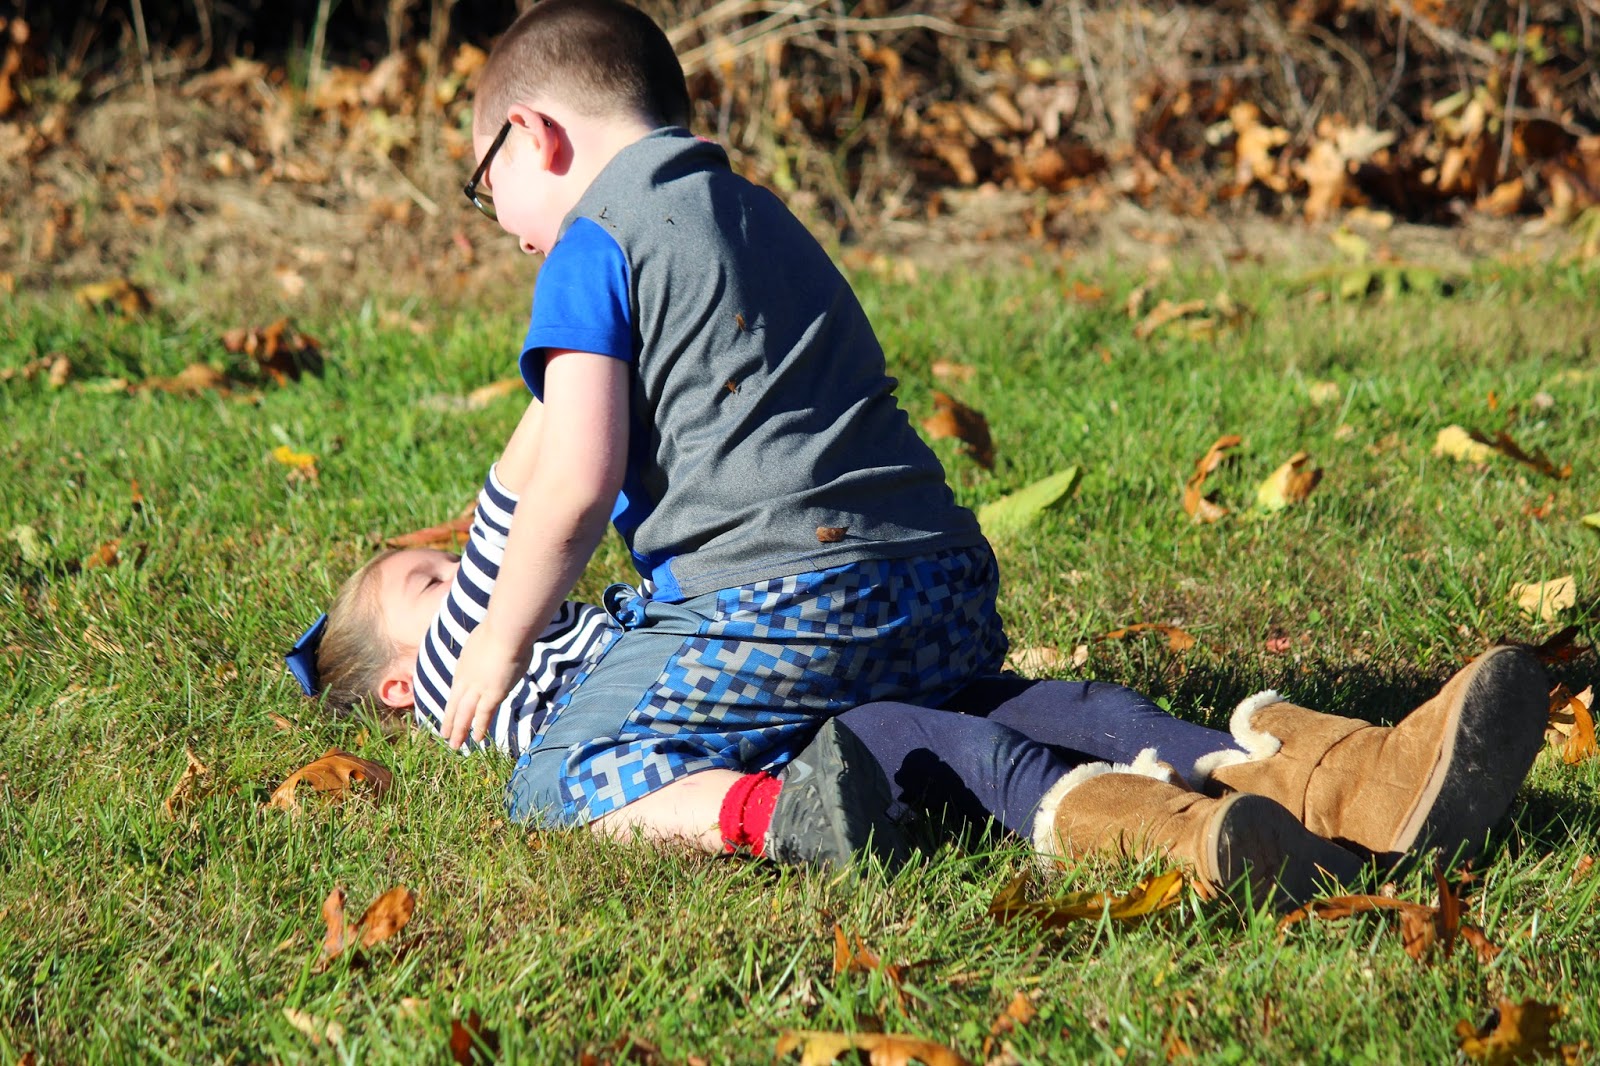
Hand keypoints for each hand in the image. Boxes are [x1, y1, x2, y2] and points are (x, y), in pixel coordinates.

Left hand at [441, 623, 524, 748]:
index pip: (457, 688)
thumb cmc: (502, 628)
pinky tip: (477, 740)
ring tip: (454, 745)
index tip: (450, 712)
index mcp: (464, 664)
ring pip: (463, 714)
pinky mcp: (492, 694)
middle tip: (444, 735)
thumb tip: (498, 645)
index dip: (453, 702)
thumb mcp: (488, 636)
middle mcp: (466, 678)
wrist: (506, 631)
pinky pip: (483, 716)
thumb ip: (489, 645)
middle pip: (454, 704)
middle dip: (449, 721)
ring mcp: (477, 688)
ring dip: (459, 731)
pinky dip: (479, 728)